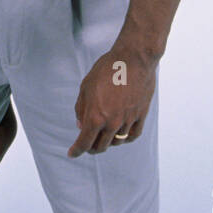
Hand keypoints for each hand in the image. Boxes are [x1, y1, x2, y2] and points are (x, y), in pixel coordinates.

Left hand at [68, 40, 157, 156]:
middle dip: (91, 148)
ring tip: (103, 136)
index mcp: (95, 116)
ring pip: (116, 142)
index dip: (76, 151)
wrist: (133, 59)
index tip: (72, 153)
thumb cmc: (107, 69)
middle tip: (87, 145)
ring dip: (107, 142)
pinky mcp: (140, 115)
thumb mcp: (86, 87)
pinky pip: (132, 135)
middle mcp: (112, 123)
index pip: (84, 143)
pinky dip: (125, 139)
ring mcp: (128, 120)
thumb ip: (81, 109)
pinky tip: (120, 136)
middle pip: (100, 146)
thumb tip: (81, 125)